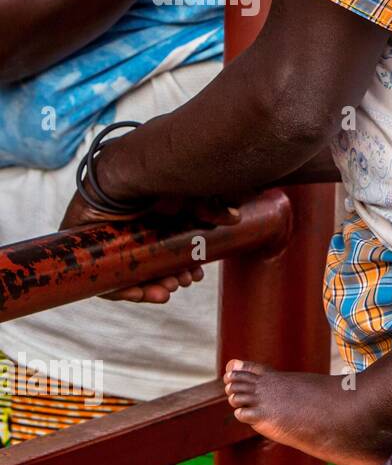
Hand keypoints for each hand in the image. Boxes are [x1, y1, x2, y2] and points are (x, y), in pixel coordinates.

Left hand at [58, 191, 240, 302]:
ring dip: (148, 289)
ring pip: (126, 277)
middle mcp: (125, 237)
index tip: (193, 277)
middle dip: (166, 281)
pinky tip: (140, 292)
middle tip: (180, 284)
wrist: (119, 172)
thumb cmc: (150, 177)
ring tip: (166, 290)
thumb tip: (235, 218)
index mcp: (148, 227)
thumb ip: (209, 208)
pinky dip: (121, 290)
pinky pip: (101, 280)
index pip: (163, 256)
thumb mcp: (187, 199)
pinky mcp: (83, 252)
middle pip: (146, 269)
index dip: (179, 269)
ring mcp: (104, 245)